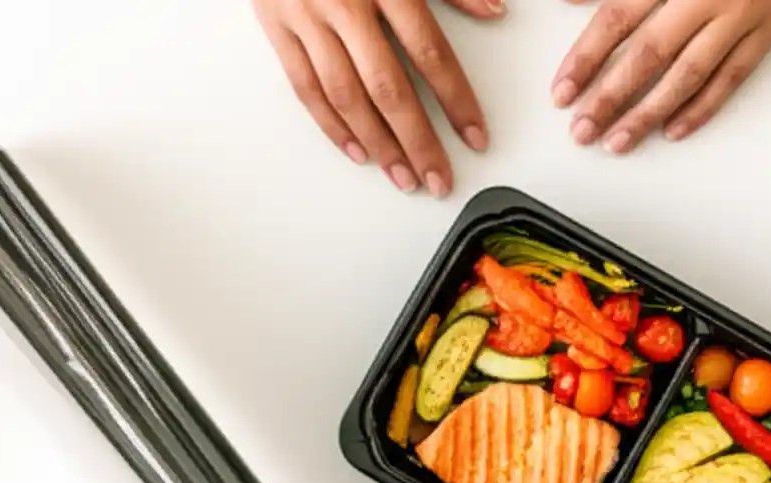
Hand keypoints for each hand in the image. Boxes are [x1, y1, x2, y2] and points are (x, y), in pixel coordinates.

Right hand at [253, 0, 504, 195]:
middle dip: (418, 140)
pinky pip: (304, 86)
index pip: (430, 54)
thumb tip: (495, 10)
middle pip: (388, 87)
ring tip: (404, 176)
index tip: (475, 136)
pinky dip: (332, 125)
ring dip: (379, 143)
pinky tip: (359, 151)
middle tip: (439, 178)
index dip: (456, 100)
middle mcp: (345, 2)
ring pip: (345, 95)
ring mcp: (306, 16)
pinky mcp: (275, 25)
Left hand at [552, 0, 770, 153]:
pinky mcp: (767, 30)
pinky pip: (732, 77)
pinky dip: (701, 108)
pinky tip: (673, 129)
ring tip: (619, 139)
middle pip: (650, 53)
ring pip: (688, 74)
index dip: (586, 58)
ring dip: (650, 113)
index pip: (617, 17)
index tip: (563, 91)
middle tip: (583, 128)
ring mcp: (740, 16)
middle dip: (610, 97)